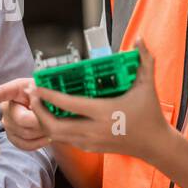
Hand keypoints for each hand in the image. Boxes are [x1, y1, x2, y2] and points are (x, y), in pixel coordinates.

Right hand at [0, 77, 50, 150]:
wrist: (53, 110)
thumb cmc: (49, 97)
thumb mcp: (49, 91)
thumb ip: (43, 96)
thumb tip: (36, 103)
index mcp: (15, 90)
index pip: (1, 93)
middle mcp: (7, 106)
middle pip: (21, 119)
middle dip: (40, 121)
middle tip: (52, 118)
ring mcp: (8, 123)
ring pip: (24, 133)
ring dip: (42, 132)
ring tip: (51, 125)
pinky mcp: (13, 137)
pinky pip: (24, 144)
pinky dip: (38, 142)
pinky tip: (46, 136)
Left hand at [28, 39, 172, 160]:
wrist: (154, 145)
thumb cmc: (150, 114)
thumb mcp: (147, 85)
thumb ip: (144, 60)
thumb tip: (140, 39)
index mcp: (104, 112)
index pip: (69, 105)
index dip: (49, 96)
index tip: (36, 86)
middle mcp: (94, 129)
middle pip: (54, 125)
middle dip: (38, 111)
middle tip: (32, 95)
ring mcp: (90, 141)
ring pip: (57, 135)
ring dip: (44, 120)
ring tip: (38, 104)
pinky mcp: (90, 148)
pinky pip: (65, 139)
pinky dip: (55, 129)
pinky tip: (51, 115)